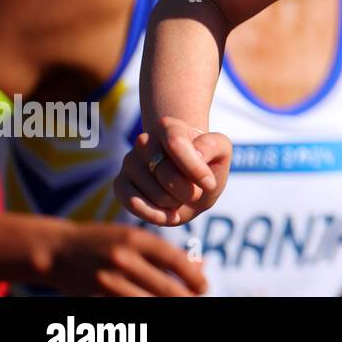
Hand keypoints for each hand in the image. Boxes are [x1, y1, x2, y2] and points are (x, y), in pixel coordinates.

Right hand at [38, 219, 207, 295]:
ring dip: (169, 305)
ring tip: (181, 303)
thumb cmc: (105, 241)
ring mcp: (108, 280)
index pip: (176, 261)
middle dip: (187, 297)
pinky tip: (156, 305)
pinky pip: (130, 306)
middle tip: (197, 298)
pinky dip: (146, 307)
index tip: (204, 286)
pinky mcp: (97, 296)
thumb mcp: (136, 238)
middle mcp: (124, 258)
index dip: (195, 277)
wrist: (58, 250)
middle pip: (166, 287)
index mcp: (137, 239)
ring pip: (149, 302)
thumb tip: (201, 266)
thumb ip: (166, 253)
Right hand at [113, 118, 231, 226]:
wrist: (192, 184)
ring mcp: (129, 162)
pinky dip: (155, 215)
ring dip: (174, 203)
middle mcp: (145, 140)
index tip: (209, 182)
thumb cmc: (207, 164)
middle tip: (194, 191)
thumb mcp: (221, 151)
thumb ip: (213, 145)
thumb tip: (195, 153)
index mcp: (168, 127)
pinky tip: (169, 214)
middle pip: (165, 172)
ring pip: (153, 192)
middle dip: (187, 190)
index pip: (175, 143)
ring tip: (180, 198)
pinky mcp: (120, 184)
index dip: (194, 168)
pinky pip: (133, 203)